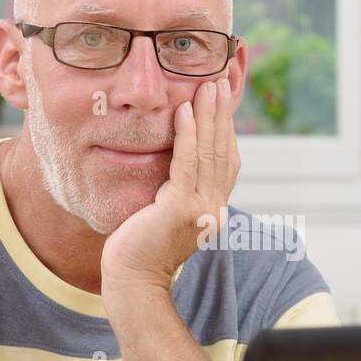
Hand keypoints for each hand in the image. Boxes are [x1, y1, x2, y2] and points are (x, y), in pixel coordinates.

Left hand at [100, 77, 238, 302]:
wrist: (133, 281)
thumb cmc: (140, 249)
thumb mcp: (165, 213)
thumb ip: (176, 190)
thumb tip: (173, 162)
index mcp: (213, 207)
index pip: (227, 160)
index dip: (227, 127)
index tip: (224, 98)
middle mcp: (213, 207)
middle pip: (224, 150)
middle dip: (223, 113)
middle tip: (222, 79)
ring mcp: (200, 209)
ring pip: (210, 152)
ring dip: (209, 115)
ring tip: (208, 86)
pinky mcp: (180, 209)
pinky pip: (187, 163)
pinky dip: (188, 135)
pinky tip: (185, 112)